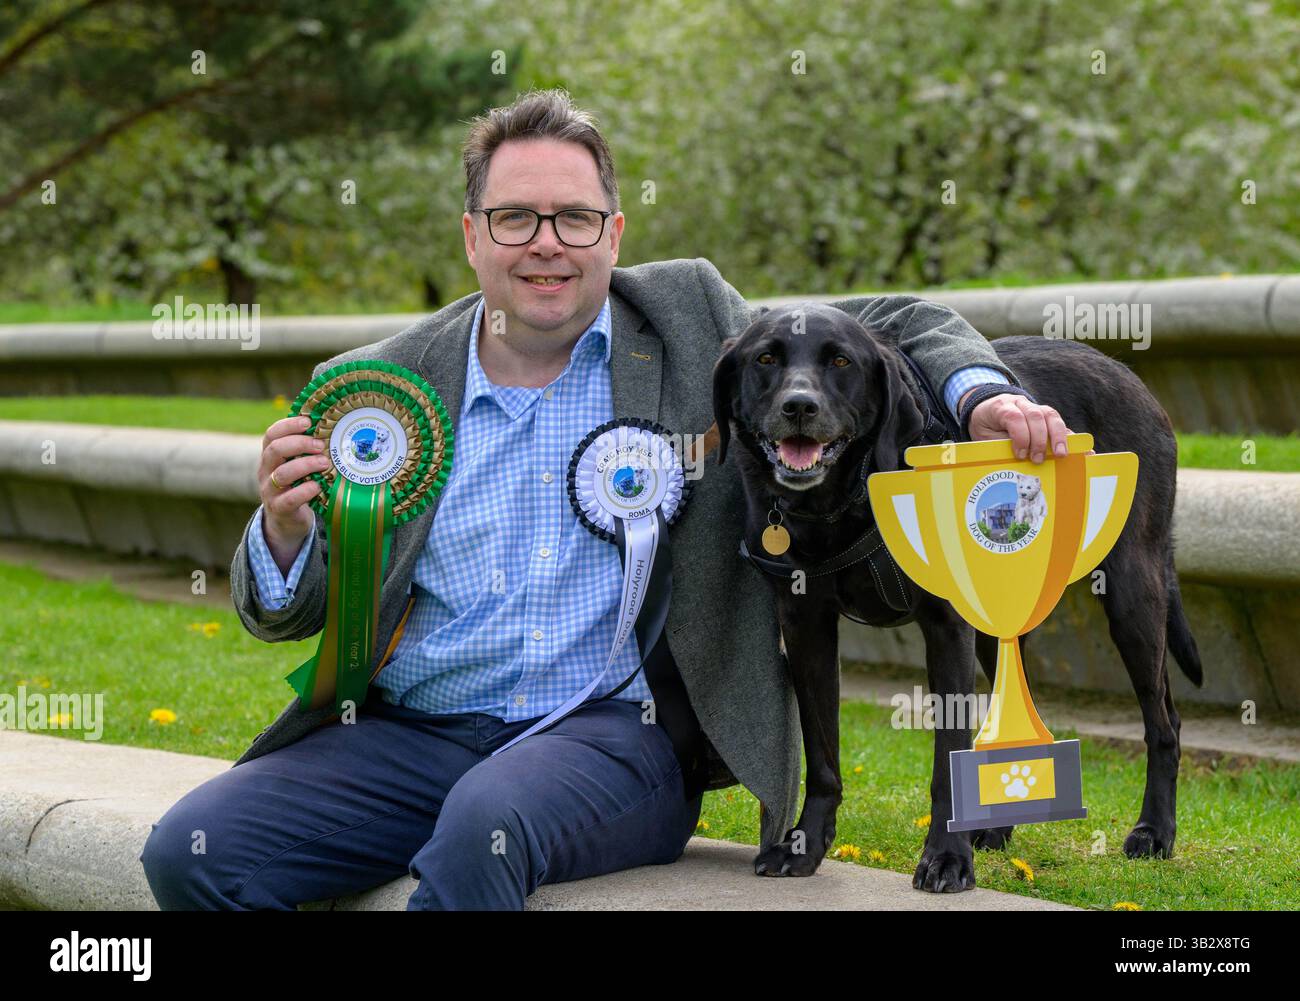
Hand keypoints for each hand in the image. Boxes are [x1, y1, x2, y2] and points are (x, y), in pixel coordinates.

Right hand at [259, 415, 327, 565]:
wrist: (286, 522)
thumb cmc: (297, 486)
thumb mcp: (297, 467)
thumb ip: (306, 452)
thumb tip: (332, 429)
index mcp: (270, 456)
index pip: (272, 434)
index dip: (288, 425)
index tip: (308, 422)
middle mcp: (266, 471)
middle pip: (275, 450)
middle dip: (299, 444)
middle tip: (320, 445)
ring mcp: (270, 491)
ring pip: (281, 474)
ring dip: (305, 465)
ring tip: (324, 463)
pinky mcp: (279, 509)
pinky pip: (289, 499)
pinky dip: (305, 491)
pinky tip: (318, 486)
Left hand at [962, 391, 1077, 462]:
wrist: (986, 411)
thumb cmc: (986, 427)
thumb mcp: (984, 436)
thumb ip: (999, 446)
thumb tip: (1015, 465)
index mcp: (1001, 407)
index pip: (1014, 417)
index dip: (1020, 436)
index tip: (1020, 455)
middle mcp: (1020, 403)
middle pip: (1035, 416)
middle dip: (1039, 439)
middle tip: (1038, 460)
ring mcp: (1035, 407)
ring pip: (1051, 416)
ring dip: (1058, 437)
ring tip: (1061, 455)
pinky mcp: (1045, 416)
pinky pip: (1059, 424)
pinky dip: (1068, 437)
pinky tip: (1079, 449)